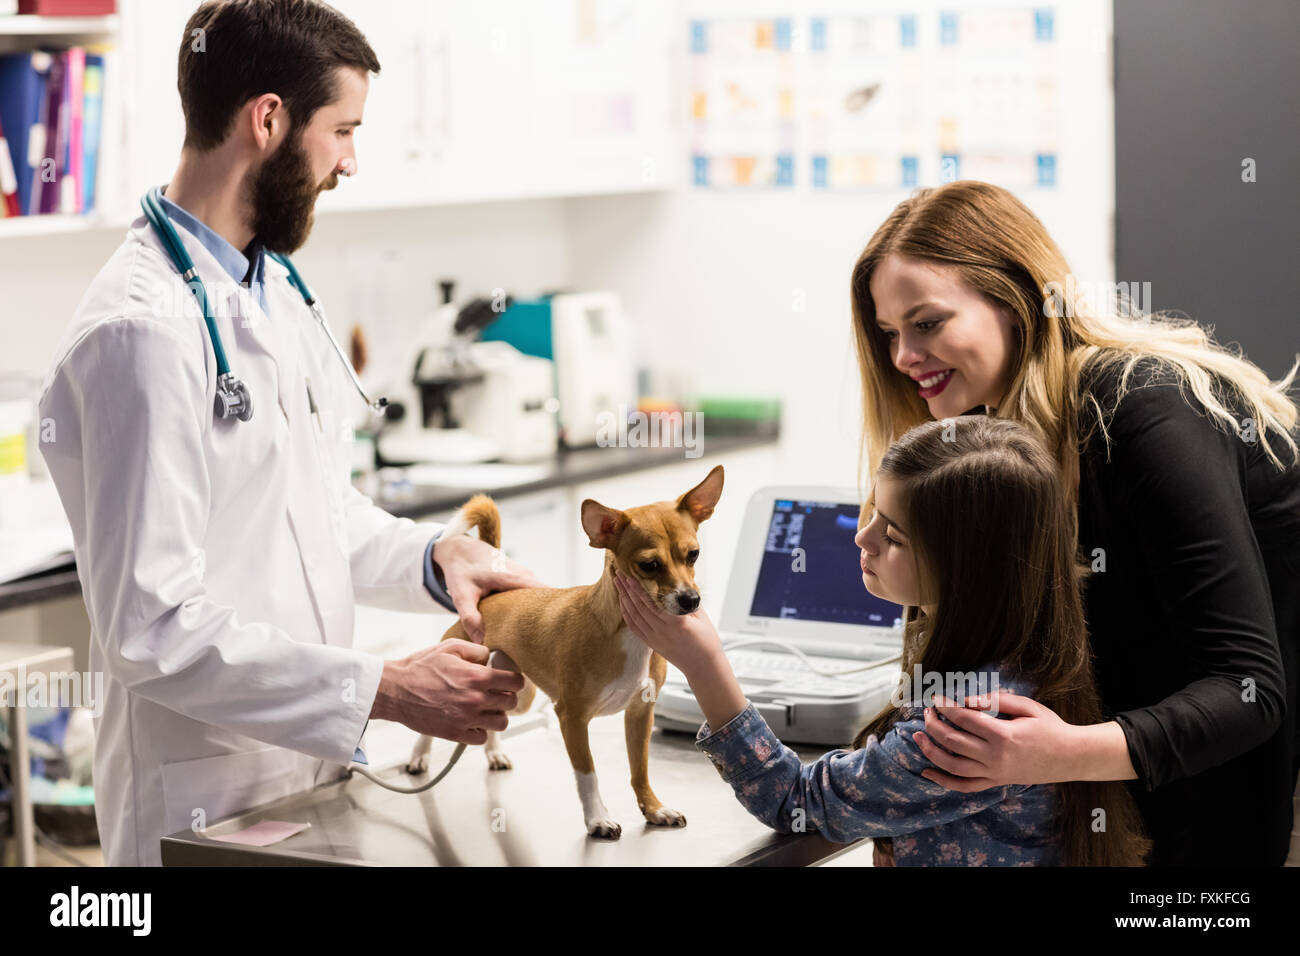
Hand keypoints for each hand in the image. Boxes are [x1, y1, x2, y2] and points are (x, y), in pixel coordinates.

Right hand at [372, 639, 524, 744]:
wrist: (395, 690)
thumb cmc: (421, 667)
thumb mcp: (450, 647)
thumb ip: (476, 651)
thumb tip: (491, 658)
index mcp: (477, 677)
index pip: (515, 682)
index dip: (515, 680)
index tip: (509, 681)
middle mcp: (476, 699)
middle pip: (511, 703)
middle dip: (506, 697)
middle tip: (497, 694)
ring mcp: (466, 719)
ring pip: (501, 723)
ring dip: (496, 715)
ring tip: (486, 709)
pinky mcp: (455, 734)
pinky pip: (482, 738)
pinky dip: (480, 731)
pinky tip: (472, 720)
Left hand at [433, 534, 544, 642]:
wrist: (460, 550)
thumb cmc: (461, 570)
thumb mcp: (461, 595)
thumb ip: (470, 618)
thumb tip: (482, 643)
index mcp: (516, 578)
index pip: (547, 595)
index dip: (552, 613)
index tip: (551, 632)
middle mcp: (526, 576)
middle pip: (546, 600)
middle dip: (543, 619)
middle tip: (537, 641)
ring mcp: (526, 577)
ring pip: (539, 598)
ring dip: (535, 614)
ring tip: (530, 635)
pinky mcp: (521, 579)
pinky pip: (532, 596)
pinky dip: (527, 608)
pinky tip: (520, 623)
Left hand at [613, 572, 720, 672]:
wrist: (703, 667)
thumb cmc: (707, 640)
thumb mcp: (701, 617)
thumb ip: (687, 602)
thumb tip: (678, 584)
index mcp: (677, 623)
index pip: (652, 603)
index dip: (639, 589)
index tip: (630, 576)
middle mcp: (663, 631)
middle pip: (640, 607)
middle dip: (627, 589)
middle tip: (619, 573)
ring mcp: (656, 639)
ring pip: (634, 616)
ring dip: (624, 599)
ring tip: (618, 584)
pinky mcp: (652, 644)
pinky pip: (635, 628)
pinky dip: (627, 614)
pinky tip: (622, 603)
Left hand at [911, 692, 1080, 790]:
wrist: (1071, 757)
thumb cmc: (1050, 727)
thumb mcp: (1027, 706)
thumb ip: (996, 700)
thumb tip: (967, 700)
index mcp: (1004, 735)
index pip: (964, 719)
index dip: (946, 707)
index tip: (935, 698)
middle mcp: (996, 757)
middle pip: (953, 740)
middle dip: (934, 724)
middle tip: (927, 712)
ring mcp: (995, 773)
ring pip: (953, 766)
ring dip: (931, 751)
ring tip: (917, 737)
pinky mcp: (996, 782)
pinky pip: (965, 786)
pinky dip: (943, 781)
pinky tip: (927, 772)